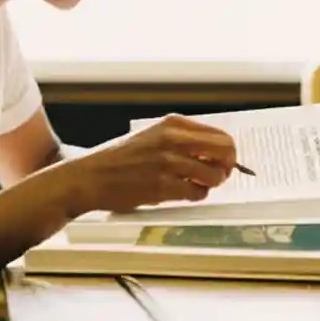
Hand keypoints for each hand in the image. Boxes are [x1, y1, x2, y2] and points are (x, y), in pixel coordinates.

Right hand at [65, 114, 236, 213]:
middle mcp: (173, 140)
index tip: (223, 161)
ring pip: (213, 175)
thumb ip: (182, 140)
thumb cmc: (121, 158)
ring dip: (210, 184)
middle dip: (226, 166)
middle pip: (224, 152)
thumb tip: (216, 152)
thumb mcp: (152, 135)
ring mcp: (168, 163)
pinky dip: (196, 195)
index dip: (227, 152)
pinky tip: (184, 193)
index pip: (220, 135)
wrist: (92, 176)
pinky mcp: (163, 186)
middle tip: (218, 175)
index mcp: (173, 124)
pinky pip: (197, 193)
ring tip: (196, 185)